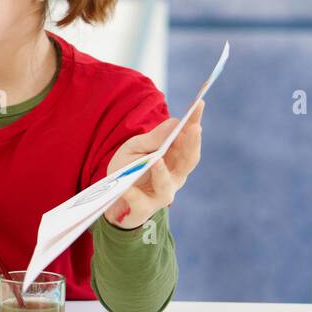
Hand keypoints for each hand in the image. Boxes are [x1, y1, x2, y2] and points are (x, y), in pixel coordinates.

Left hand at [102, 100, 204, 229]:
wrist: (111, 198)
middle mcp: (174, 176)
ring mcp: (160, 193)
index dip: (195, 122)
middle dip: (191, 145)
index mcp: (174, 158)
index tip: (199, 103)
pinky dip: (132, 195)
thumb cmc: (128, 168)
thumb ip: (153, 138)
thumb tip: (175, 122)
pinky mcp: (142, 208)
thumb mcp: (135, 148)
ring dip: (163, 173)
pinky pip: (139, 202)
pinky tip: (127, 188)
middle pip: (187, 161)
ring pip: (167, 184)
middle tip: (193, 128)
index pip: (189, 139)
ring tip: (157, 161)